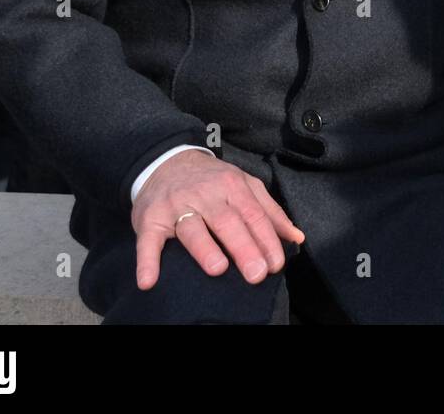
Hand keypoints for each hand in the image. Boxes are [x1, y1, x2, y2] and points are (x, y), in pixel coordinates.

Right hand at [131, 148, 303, 289]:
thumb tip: (297, 238)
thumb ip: (271, 212)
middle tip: (256, 274)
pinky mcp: (150, 219)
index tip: (276, 265)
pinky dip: (147, 261)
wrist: (167, 161)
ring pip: (192, 228)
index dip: (266, 240)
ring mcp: (177, 206)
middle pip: (227, 222)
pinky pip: (148, 240)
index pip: (254, 215)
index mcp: (233, 187)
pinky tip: (149, 281)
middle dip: (243, 247)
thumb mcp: (245, 186)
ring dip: (204, 249)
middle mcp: (206, 195)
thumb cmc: (213, 182)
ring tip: (218, 269)